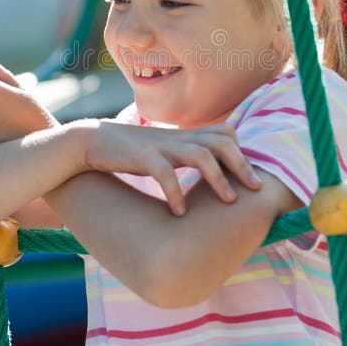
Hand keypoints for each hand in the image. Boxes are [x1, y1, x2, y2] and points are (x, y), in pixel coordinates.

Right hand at [84, 120, 262, 216]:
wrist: (91, 141)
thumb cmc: (131, 150)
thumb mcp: (164, 147)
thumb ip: (186, 152)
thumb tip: (210, 170)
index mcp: (184, 136)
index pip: (225, 133)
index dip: (242, 152)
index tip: (251, 177)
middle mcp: (178, 138)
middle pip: (221, 141)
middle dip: (242, 165)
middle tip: (255, 190)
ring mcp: (161, 146)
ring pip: (200, 154)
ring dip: (218, 178)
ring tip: (228, 202)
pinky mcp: (142, 157)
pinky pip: (164, 173)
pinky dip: (175, 193)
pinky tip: (180, 213)